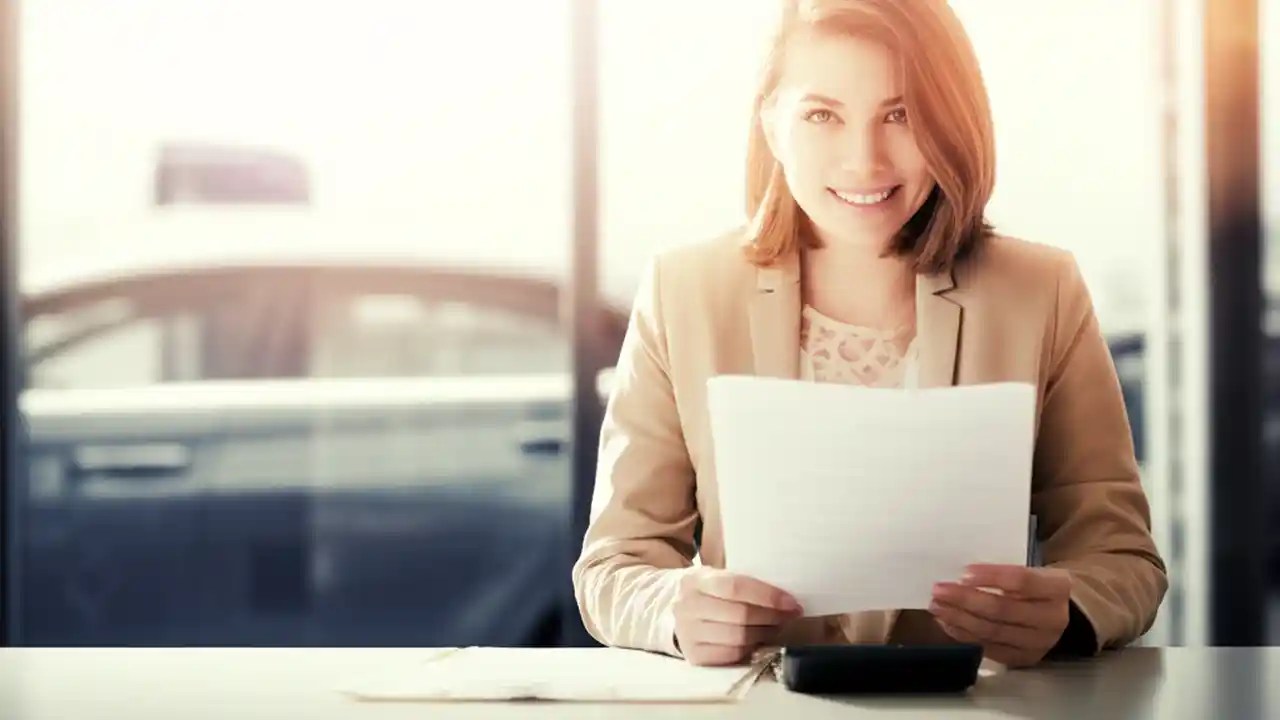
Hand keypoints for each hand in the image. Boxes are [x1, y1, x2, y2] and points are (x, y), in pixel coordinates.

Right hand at [672, 568, 803, 665]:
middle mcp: (688, 606)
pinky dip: (750, 649)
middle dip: (772, 616)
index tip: (791, 602)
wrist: (673, 608)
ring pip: (738, 638)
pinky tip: (758, 640)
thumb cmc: (707, 591)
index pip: (736, 587)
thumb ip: (744, 583)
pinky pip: (731, 655)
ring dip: (765, 633)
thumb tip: (784, 597)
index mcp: (696, 580)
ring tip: (776, 626)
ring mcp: (688, 633)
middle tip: (790, 615)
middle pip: (740, 615)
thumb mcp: (717, 577)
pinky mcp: (693, 655)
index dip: (768, 596)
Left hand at [929, 564, 1071, 667]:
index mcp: (1057, 588)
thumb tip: (959, 577)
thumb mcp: (1031, 571)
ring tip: (937, 607)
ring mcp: (1040, 643)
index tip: (963, 573)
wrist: (1064, 613)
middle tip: (938, 591)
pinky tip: (948, 623)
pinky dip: (965, 635)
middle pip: (1002, 609)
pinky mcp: (1025, 659)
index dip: (990, 576)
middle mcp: (1052, 618)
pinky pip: (990, 649)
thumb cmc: (1037, 586)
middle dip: (965, 600)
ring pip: (993, 632)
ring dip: (959, 619)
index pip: (1020, 581)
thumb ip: (1002, 573)